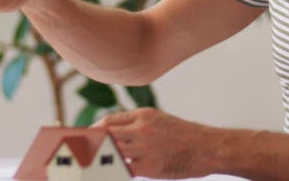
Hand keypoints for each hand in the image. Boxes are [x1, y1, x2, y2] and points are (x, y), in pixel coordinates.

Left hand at [93, 108, 219, 178]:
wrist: (208, 148)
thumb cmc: (183, 136)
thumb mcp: (159, 120)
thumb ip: (136, 124)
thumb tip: (110, 134)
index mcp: (144, 115)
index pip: (108, 121)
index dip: (93, 131)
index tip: (86, 140)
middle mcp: (142, 129)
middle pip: (105, 135)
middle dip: (91, 144)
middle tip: (80, 154)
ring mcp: (145, 148)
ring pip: (112, 152)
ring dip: (100, 159)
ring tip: (91, 166)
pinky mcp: (150, 167)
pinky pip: (124, 169)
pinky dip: (115, 171)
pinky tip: (111, 174)